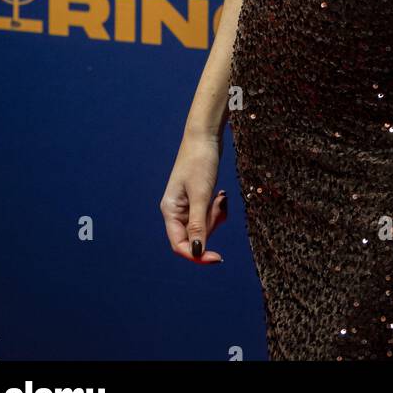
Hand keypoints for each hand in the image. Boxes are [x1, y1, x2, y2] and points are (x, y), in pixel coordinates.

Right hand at [159, 130, 227, 264]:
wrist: (205, 135)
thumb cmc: (200, 162)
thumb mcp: (201, 194)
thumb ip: (198, 224)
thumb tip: (197, 252)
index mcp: (170, 210)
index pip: (180, 245)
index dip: (197, 255)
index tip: (218, 258)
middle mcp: (176, 210)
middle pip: (194, 236)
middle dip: (211, 226)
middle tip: (220, 206)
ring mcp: (186, 204)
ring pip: (204, 226)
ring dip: (216, 216)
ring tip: (221, 197)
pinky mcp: (197, 197)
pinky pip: (208, 214)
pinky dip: (217, 208)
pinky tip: (221, 194)